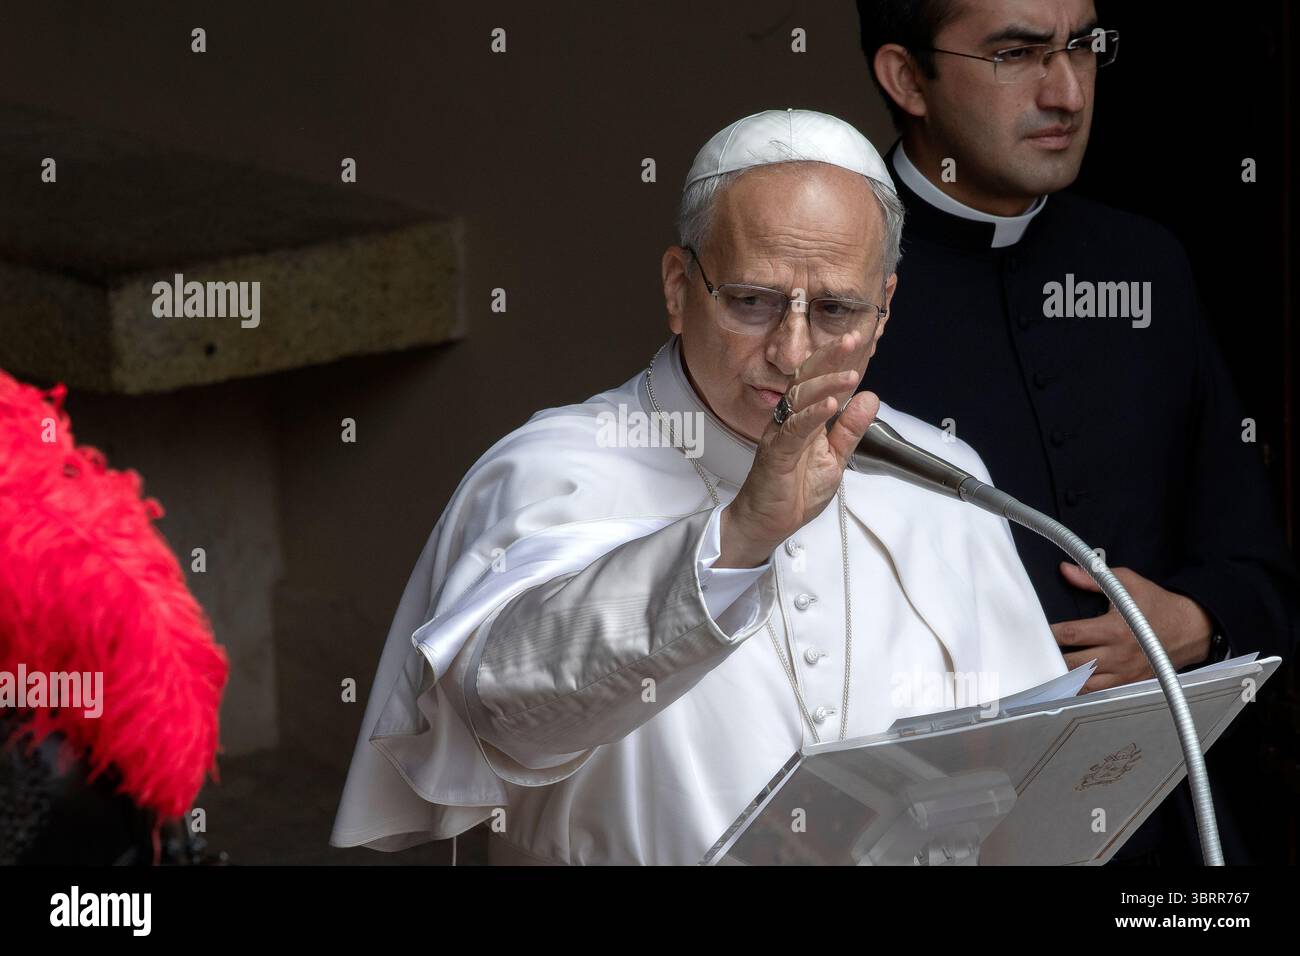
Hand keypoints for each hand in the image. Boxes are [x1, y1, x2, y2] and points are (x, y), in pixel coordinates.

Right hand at [719, 331, 878, 567]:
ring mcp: (780, 435)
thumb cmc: (795, 490)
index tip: (856, 339)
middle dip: (829, 358)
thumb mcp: (835, 458)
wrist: (769, 523)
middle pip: (806, 379)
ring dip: (826, 384)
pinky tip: (830, 405)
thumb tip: (869, 397)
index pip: (819, 380)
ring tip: (850, 374)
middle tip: (852, 339)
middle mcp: (789, 420)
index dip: (836, 359)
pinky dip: (812, 416)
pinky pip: (794, 430)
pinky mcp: (776, 454)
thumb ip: (850, 429)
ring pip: (800, 400)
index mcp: (803, 418)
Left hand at [1051, 562, 1214, 691]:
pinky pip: (1100, 692)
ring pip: (1084, 683)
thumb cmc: (1156, 604)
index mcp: (1115, 629)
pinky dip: (1081, 688)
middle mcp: (1119, 655)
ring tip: (1046, 670)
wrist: (1189, 629)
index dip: (1050, 634)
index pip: (1073, 635)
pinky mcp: (1130, 683)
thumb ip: (1094, 577)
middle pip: (1074, 664)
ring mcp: (1125, 673)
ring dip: (1064, 677)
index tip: (1035, 632)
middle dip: (1052, 658)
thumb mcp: (1127, 583)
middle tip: (1034, 653)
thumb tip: (1066, 570)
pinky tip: (1067, 683)